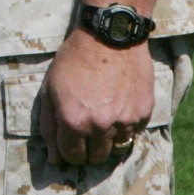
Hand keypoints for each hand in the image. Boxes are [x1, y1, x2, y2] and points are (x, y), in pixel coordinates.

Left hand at [35, 29, 152, 164]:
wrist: (109, 36)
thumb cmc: (74, 61)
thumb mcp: (49, 90)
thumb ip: (49, 126)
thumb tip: (54, 158)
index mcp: (73, 120)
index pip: (72, 157)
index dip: (69, 152)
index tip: (71, 143)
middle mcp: (100, 125)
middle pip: (97, 158)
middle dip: (89, 149)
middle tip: (87, 131)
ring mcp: (125, 120)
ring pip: (117, 147)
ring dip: (109, 138)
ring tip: (103, 115)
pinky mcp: (144, 112)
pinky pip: (134, 132)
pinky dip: (126, 125)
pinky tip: (118, 105)